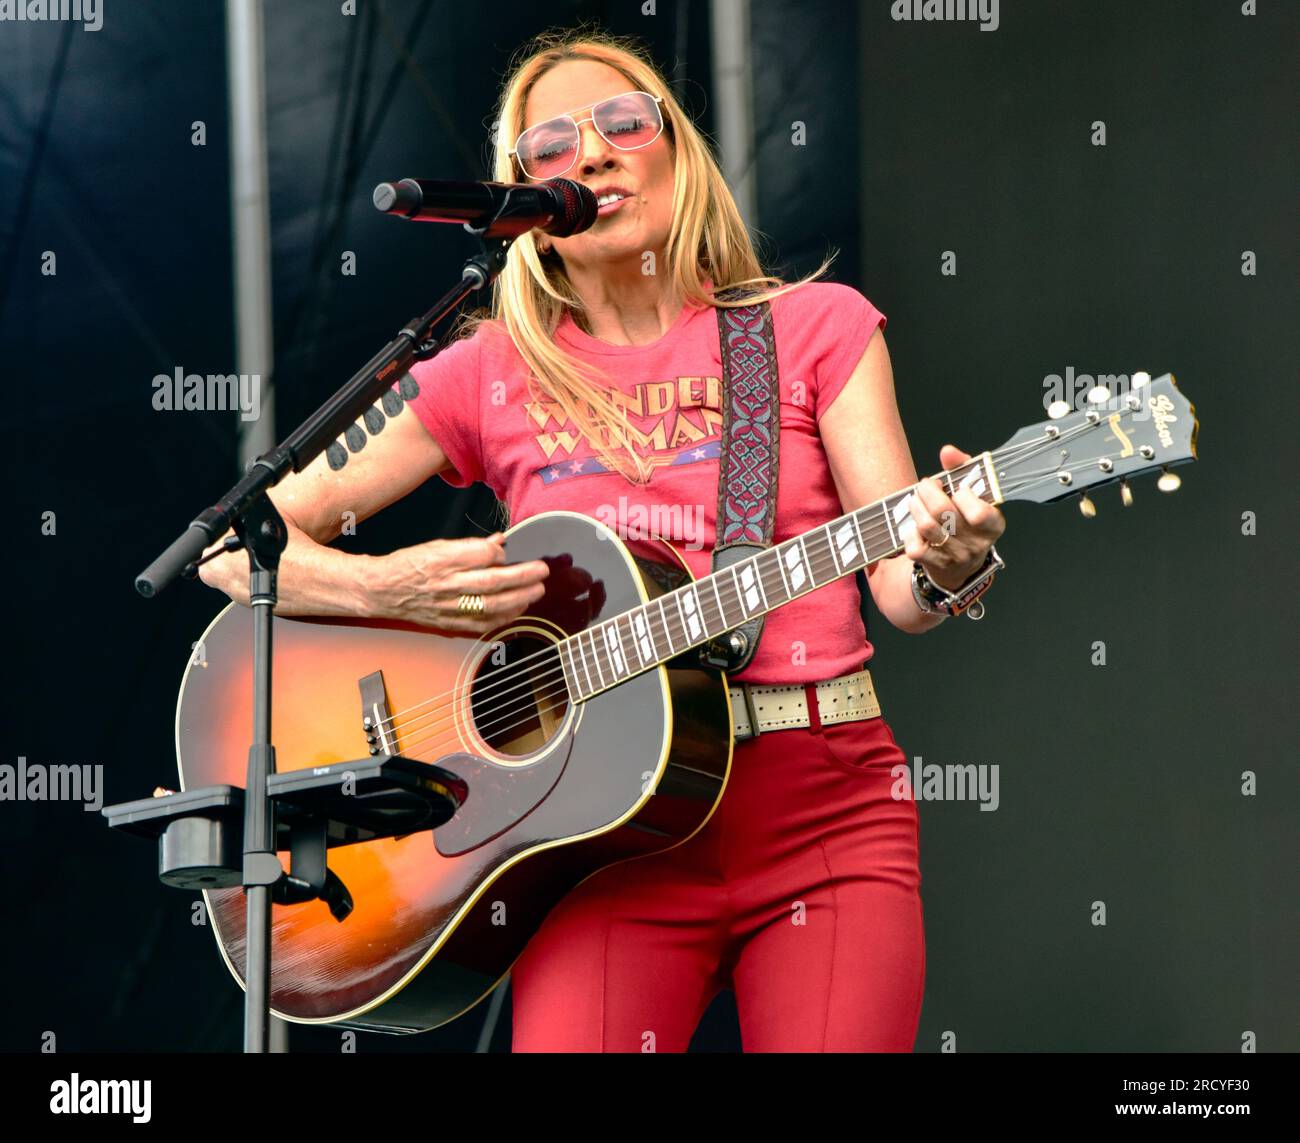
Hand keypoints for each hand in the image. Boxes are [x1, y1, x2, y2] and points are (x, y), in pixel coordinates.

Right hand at [373, 532, 552, 634]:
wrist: (382, 590)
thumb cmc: (410, 565)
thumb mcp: (437, 546)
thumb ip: (471, 546)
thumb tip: (499, 542)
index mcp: (442, 559)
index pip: (481, 555)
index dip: (499, 553)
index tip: (505, 552)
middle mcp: (446, 584)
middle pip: (492, 582)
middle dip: (522, 577)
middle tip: (541, 571)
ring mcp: (448, 606)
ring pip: (491, 605)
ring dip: (519, 599)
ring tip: (537, 591)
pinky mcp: (449, 623)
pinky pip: (482, 624)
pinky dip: (503, 618)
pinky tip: (518, 610)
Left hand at [904, 445, 1005, 592]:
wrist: (961, 566)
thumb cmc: (967, 521)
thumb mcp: (974, 496)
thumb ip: (963, 469)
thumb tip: (948, 451)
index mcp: (993, 524)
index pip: (978, 512)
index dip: (962, 495)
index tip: (956, 488)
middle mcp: (976, 543)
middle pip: (943, 512)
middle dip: (928, 491)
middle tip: (925, 485)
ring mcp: (955, 556)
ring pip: (926, 526)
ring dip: (916, 506)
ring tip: (916, 500)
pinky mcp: (935, 565)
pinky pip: (916, 547)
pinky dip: (910, 532)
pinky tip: (914, 525)